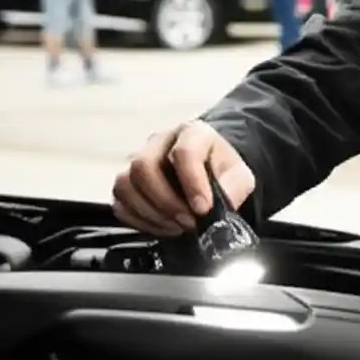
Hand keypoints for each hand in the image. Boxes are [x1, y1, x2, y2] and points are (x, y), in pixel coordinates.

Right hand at [111, 120, 255, 236]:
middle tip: (188, 221)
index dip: (192, 183)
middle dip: (165, 201)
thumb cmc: (221, 170)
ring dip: (151, 213)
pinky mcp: (128, 183)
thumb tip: (218, 212)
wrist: (210, 170)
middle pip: (143, 166)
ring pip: (125, 184)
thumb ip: (233, 190)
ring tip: (177, 226)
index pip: (183, 151)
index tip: (203, 208)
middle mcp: (160, 142)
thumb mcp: (240, 176)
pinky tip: (162, 226)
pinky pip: (119, 203)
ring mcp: (138, 160)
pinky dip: (140, 221)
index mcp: (191, 133)